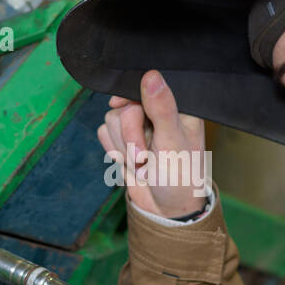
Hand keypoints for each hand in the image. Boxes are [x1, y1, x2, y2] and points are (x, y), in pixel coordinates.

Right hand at [97, 69, 208, 217]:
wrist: (167, 209)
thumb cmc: (181, 178)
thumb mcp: (173, 143)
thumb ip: (162, 109)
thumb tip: (151, 75)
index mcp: (177, 106)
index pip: (145, 84)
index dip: (130, 95)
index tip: (119, 103)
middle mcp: (156, 110)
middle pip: (124, 107)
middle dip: (130, 136)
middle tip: (143, 158)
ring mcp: (138, 125)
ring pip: (111, 119)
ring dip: (123, 147)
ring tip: (142, 164)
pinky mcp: (123, 138)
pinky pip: (103, 133)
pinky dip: (114, 152)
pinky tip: (130, 164)